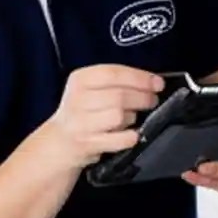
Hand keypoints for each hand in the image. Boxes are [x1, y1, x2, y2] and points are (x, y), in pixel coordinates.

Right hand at [42, 64, 163, 168]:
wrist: (60, 142)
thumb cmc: (83, 112)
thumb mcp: (91, 89)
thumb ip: (116, 82)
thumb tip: (151, 82)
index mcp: (80, 79)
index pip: (113, 73)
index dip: (140, 78)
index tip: (157, 83)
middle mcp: (78, 99)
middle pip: (119, 96)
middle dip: (142, 97)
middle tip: (152, 100)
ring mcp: (81, 123)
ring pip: (118, 116)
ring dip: (133, 117)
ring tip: (134, 117)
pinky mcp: (88, 143)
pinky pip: (119, 139)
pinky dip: (130, 136)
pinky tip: (132, 134)